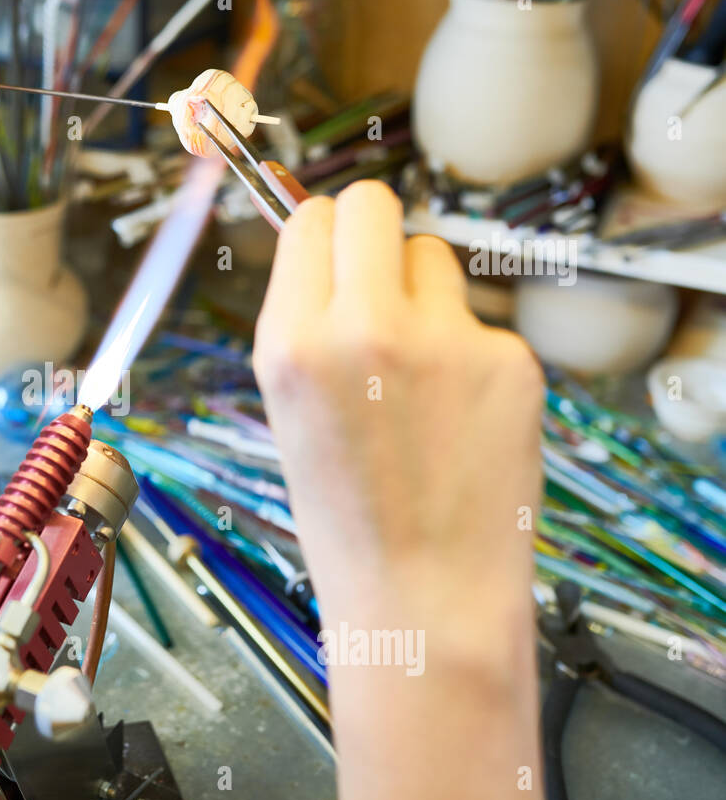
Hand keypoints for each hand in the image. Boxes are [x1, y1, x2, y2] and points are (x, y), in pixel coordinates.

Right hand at [254, 181, 543, 799]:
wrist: (423, 594)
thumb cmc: (347, 516)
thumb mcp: (288, 412)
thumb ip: (306, 327)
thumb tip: (331, 251)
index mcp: (292, 343)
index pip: (311, 219)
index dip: (321, 238)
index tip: (331, 258)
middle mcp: (365, 327)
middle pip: (373, 205)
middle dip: (370, 230)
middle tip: (377, 277)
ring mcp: (446, 341)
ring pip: (434, 254)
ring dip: (423, 292)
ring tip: (418, 369)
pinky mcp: (510, 360)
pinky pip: (481, 322)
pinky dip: (470, 355)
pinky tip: (460, 416)